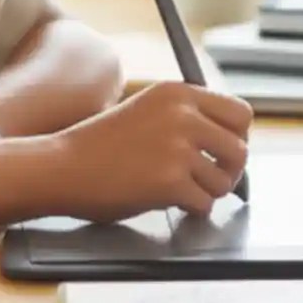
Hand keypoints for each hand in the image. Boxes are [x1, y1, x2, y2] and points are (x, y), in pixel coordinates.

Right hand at [47, 81, 252, 222]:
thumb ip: (185, 117)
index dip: (236, 137)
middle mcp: (183, 115)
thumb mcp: (146, 110)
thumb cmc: (101, 144)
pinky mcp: (170, 182)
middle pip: (240, 148)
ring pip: (225, 180)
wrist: (62, 165)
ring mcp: (178, 148)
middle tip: (210, 179)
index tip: (222, 151)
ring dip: (209, 192)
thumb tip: (231, 141)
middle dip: (229, 169)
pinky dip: (192, 210)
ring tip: (185, 191)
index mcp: (178, 92)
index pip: (240, 113)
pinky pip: (204, 204)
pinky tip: (173, 203)